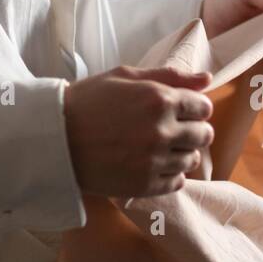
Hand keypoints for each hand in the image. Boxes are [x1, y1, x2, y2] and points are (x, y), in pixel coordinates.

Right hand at [63, 65, 215, 198]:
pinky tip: (153, 163)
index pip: (203, 107)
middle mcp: (162, 131)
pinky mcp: (145, 185)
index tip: (180, 110)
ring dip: (182, 152)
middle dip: (192, 129)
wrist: (55, 137)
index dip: (193, 107)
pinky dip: (171, 173)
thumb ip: (170, 76)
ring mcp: (154, 161)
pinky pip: (178, 182)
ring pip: (192, 159)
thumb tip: (207, 79)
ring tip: (159, 147)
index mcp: (159, 99)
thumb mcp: (126, 77)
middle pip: (203, 135)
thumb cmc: (89, 100)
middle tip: (171, 129)